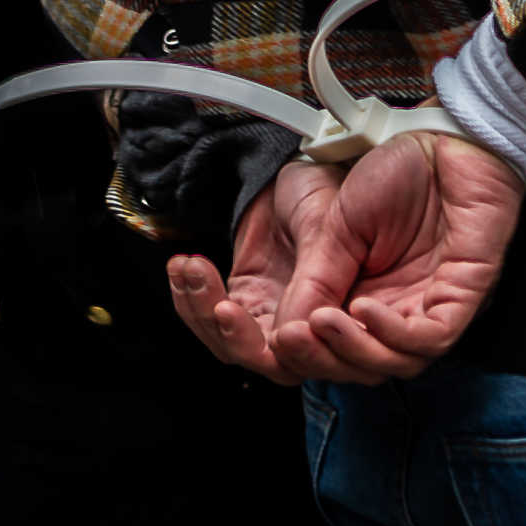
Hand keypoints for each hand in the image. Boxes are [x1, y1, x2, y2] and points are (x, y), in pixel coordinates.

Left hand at [166, 162, 336, 382]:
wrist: (288, 164)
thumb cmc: (320, 188)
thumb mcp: (322, 227)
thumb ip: (316, 280)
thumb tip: (298, 331)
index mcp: (341, 313)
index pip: (318, 357)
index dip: (294, 353)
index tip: (270, 327)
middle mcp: (306, 323)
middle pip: (271, 361)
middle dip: (237, 338)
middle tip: (221, 308)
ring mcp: (270, 314)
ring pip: (231, 345)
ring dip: (203, 313)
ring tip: (192, 272)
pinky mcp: (241, 299)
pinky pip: (207, 317)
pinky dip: (190, 297)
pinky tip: (184, 268)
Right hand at [269, 134, 524, 383]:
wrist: (445, 133)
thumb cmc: (398, 173)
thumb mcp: (338, 229)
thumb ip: (315, 281)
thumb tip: (283, 333)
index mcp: (366, 299)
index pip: (330, 350)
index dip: (297, 352)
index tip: (267, 335)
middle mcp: (399, 311)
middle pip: (357, 367)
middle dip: (318, 359)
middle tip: (288, 336)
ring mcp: (433, 307)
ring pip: (393, 362)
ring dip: (351, 350)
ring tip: (319, 321)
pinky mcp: (466, 297)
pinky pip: (431, 339)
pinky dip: (393, 335)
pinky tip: (362, 309)